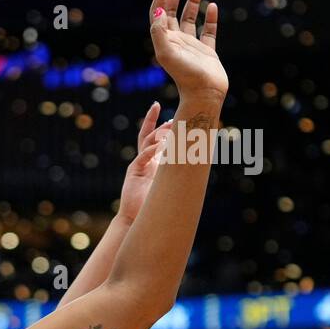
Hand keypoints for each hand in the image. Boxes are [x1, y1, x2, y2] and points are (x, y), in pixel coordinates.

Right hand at [118, 102, 173, 223]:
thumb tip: (196, 161)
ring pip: (145, 143)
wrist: (136, 216)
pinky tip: (161, 145)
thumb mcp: (167, 183)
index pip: (155, 139)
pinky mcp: (133, 172)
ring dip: (158, 133)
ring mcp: (138, 164)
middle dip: (155, 121)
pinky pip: (142, 157)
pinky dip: (152, 150)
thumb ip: (175, 171)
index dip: (161, 126)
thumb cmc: (151, 202)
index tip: (171, 115)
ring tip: (169, 126)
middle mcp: (143, 160)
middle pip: (147, 135)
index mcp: (151, 161)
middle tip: (166, 112)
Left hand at [149, 0, 227, 98]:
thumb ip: (159, 32)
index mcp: (165, 40)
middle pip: (172, 11)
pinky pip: (209, 31)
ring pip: (191, 18)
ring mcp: (192, 46)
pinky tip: (213, 6)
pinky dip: (211, 18)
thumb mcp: (166, 53)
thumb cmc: (185, 75)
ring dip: (193, 1)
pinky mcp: (207, 51)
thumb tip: (158, 10)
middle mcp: (176, 41)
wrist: (205, 93)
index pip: (159, 12)